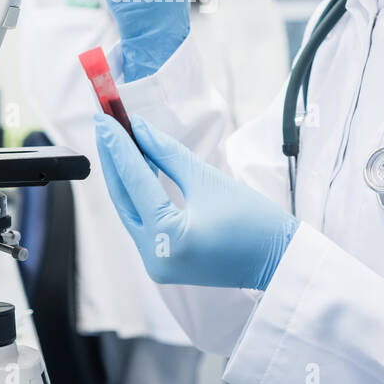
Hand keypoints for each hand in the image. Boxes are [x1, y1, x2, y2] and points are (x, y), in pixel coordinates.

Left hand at [93, 111, 298, 289]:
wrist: (279, 260)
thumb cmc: (255, 222)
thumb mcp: (208, 180)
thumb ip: (168, 154)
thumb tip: (141, 130)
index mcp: (169, 237)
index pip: (134, 182)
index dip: (118, 146)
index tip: (105, 118)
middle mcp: (155, 257)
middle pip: (123, 199)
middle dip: (113, 160)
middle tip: (105, 125)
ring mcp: (157, 265)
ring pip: (130, 212)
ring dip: (124, 177)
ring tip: (118, 141)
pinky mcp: (163, 264)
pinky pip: (142, 223)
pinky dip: (138, 197)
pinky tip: (136, 169)